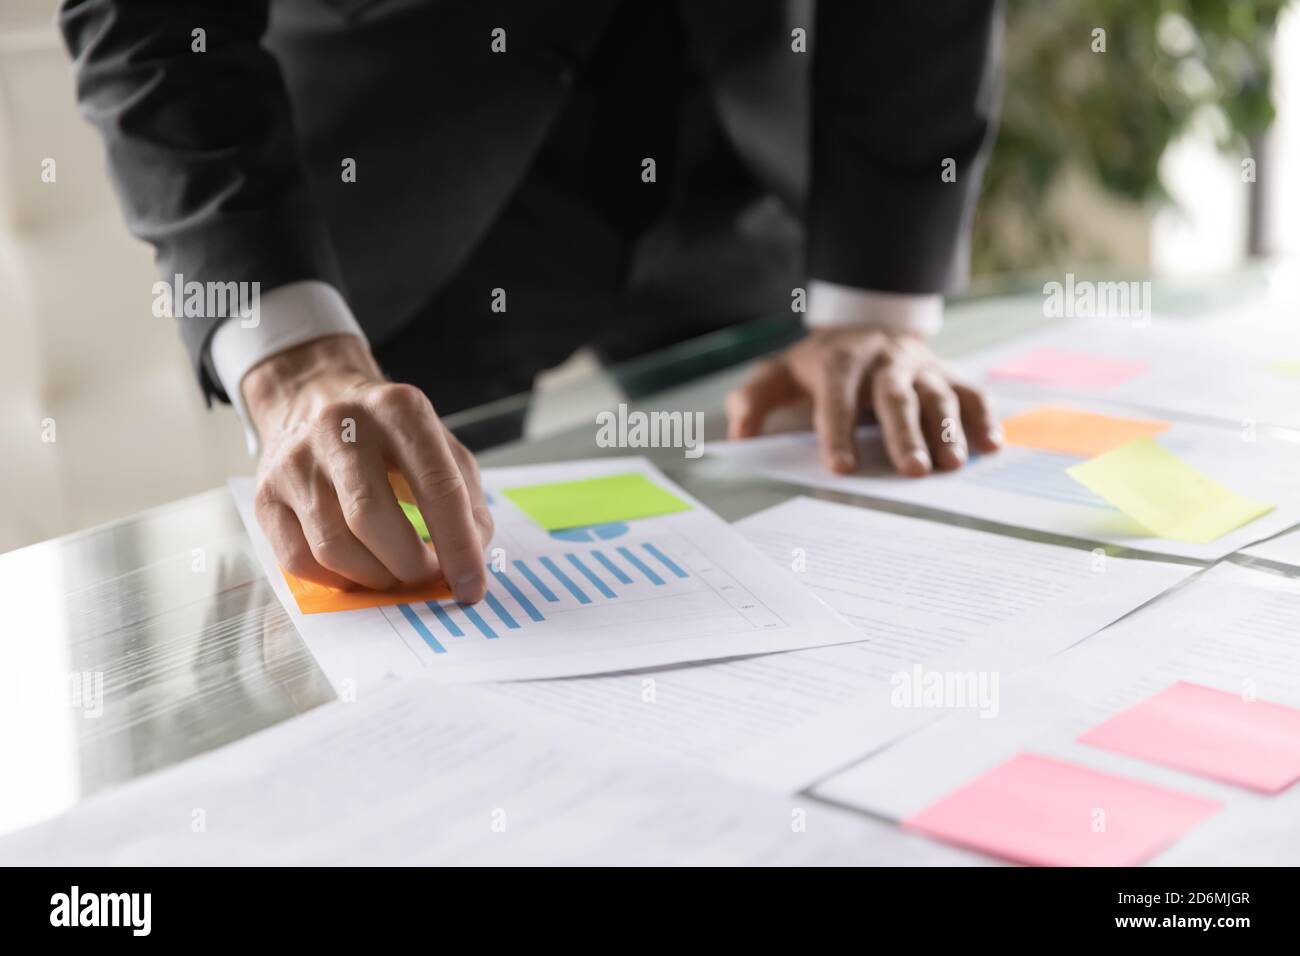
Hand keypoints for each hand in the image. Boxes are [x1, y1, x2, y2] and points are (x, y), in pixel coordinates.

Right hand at [244, 334, 491, 601]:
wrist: (313, 399)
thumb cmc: (389, 435)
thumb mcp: (440, 445)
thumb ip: (467, 499)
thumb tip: (470, 559)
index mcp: (398, 408)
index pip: (436, 485)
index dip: (459, 545)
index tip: (471, 587)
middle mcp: (340, 426)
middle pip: (373, 517)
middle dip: (410, 565)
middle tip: (427, 574)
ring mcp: (295, 460)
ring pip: (333, 546)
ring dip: (375, 577)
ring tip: (395, 571)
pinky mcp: (265, 493)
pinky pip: (298, 560)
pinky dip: (336, 580)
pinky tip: (358, 570)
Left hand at [725, 328, 1000, 475]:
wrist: (870, 323)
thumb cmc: (823, 364)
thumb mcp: (781, 373)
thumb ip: (754, 400)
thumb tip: (739, 435)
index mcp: (841, 360)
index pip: (837, 398)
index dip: (837, 432)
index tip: (840, 468)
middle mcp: (885, 361)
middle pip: (895, 397)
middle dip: (904, 435)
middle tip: (911, 472)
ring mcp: (921, 366)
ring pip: (938, 395)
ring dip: (947, 431)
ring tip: (952, 466)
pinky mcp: (948, 374)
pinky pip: (972, 393)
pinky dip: (984, 418)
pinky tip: (992, 446)